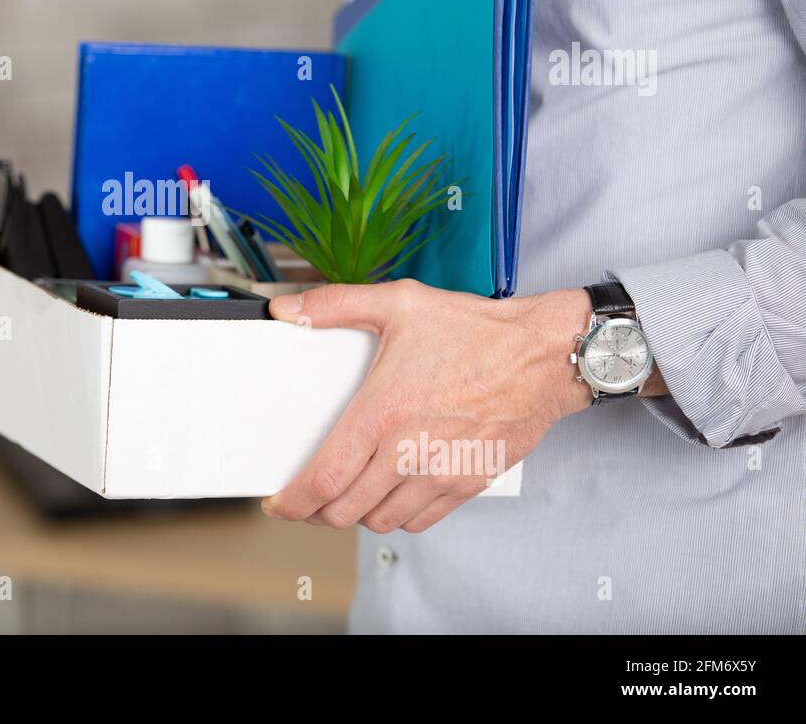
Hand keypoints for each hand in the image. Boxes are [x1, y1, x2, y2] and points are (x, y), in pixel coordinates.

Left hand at [262, 280, 593, 532]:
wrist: (545, 355)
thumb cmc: (477, 331)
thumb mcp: (400, 303)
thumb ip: (335, 305)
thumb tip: (286, 307)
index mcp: (383, 412)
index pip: (325, 478)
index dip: (293, 501)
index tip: (278, 503)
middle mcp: (409, 450)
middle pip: (345, 510)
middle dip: (316, 511)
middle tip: (306, 500)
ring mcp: (441, 472)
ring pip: (381, 521)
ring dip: (356, 515)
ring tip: (345, 498)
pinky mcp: (468, 483)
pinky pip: (422, 521)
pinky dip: (397, 517)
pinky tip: (390, 496)